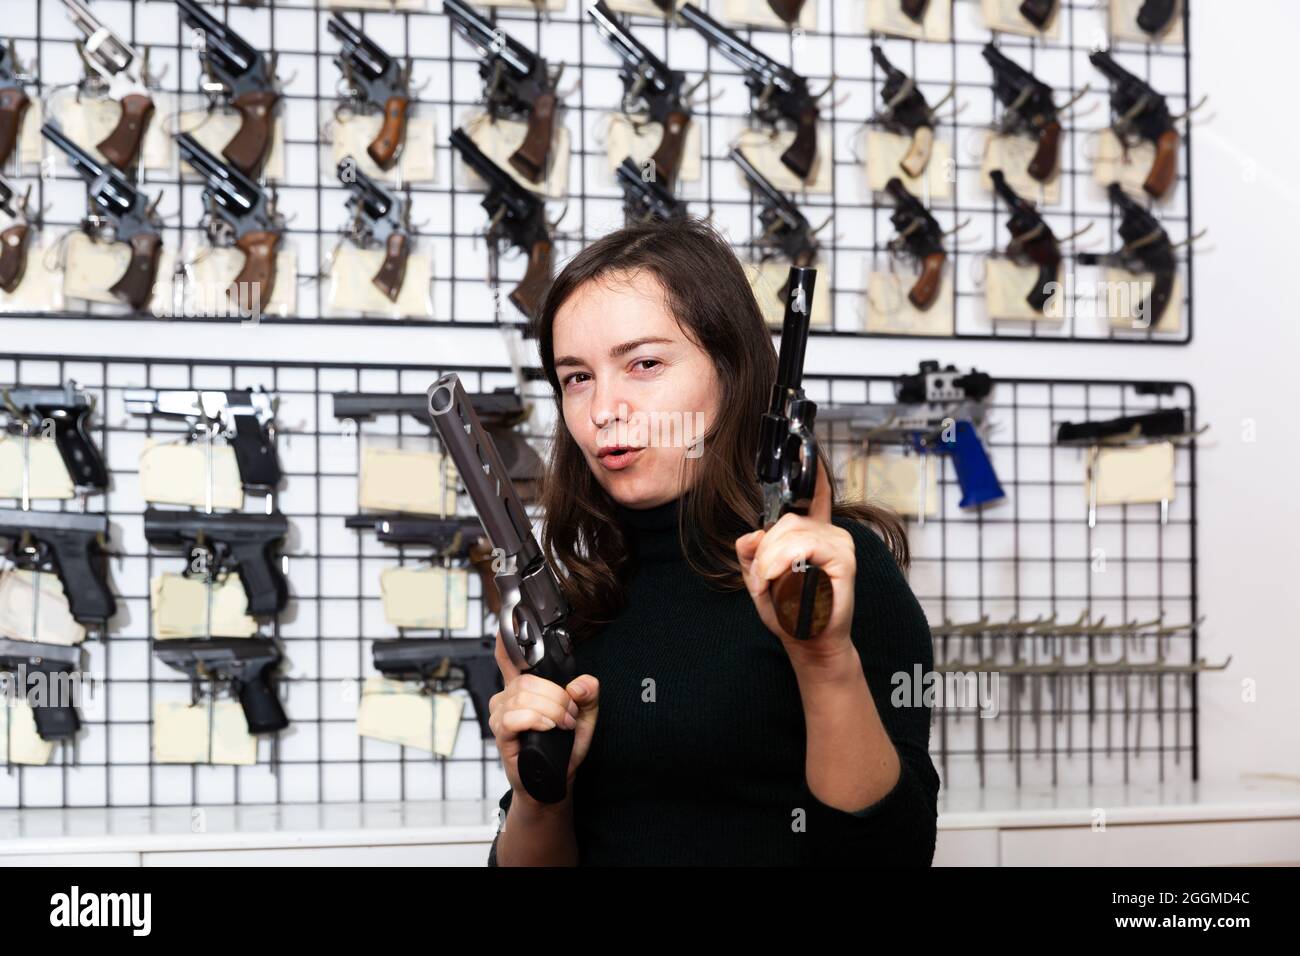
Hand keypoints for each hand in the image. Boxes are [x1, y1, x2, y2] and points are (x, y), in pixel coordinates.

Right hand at [488, 632, 599, 806]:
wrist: (555, 781)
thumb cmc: (563, 747)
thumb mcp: (586, 717)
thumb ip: (589, 695)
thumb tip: (582, 684)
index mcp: (525, 686)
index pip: (510, 656)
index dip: (506, 639)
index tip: (507, 620)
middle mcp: (508, 695)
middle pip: (530, 679)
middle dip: (558, 696)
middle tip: (569, 715)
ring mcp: (501, 714)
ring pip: (525, 696)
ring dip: (552, 710)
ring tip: (561, 725)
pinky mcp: (500, 733)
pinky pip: (514, 716)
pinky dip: (536, 719)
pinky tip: (547, 727)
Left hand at [735, 466, 856, 660]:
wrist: (809, 642)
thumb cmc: (789, 611)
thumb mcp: (759, 577)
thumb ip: (752, 552)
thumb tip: (753, 534)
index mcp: (813, 533)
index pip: (816, 495)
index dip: (813, 473)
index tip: (808, 447)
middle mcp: (830, 533)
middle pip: (787, 519)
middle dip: (765, 549)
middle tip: (762, 577)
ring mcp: (840, 545)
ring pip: (792, 532)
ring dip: (771, 559)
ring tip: (769, 582)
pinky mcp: (844, 560)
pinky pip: (805, 546)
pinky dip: (783, 561)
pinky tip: (778, 578)